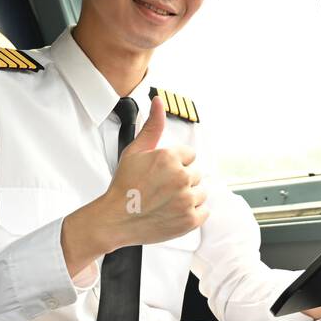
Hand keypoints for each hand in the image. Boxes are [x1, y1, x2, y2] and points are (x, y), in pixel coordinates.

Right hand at [92, 95, 207, 249]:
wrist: (116, 218)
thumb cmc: (124, 186)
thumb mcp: (135, 151)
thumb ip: (152, 126)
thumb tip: (159, 101)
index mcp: (170, 157)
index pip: (189, 155)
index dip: (175, 164)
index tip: (162, 174)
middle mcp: (181, 177)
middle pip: (195, 173)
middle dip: (181, 179)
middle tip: (161, 188)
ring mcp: (187, 199)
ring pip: (201, 192)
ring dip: (188, 196)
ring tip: (167, 200)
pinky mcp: (190, 219)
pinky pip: (204, 211)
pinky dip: (193, 212)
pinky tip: (175, 211)